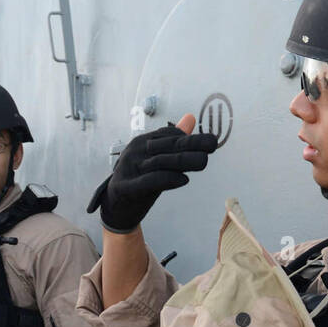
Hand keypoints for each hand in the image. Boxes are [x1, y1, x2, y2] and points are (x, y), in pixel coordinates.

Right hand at [86, 113, 218, 231]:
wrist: (115, 208)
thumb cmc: (139, 181)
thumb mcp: (157, 160)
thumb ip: (173, 141)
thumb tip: (191, 118)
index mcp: (142, 142)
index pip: (168, 136)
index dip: (190, 138)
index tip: (211, 141)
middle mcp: (135, 151)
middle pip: (167, 147)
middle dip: (191, 145)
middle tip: (212, 145)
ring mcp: (129, 168)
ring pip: (160, 162)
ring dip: (183, 161)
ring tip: (203, 162)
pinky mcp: (125, 187)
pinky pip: (148, 181)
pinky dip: (167, 179)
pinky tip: (183, 179)